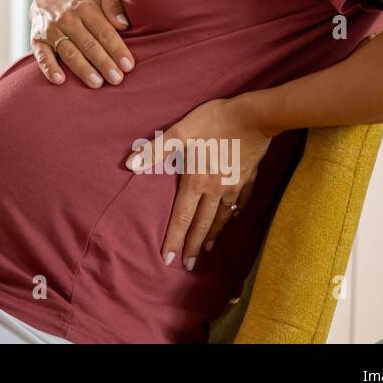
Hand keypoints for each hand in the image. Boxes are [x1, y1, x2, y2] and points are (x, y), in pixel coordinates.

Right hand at [29, 0, 133, 87]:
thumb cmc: (81, 1)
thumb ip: (113, 6)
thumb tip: (124, 24)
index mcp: (85, 8)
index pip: (104, 32)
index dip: (117, 49)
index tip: (128, 65)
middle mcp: (67, 19)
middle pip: (88, 44)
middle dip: (104, 63)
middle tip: (117, 79)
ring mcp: (51, 31)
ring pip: (69, 53)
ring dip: (83, 69)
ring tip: (97, 83)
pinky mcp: (37, 41)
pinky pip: (43, 56)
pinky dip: (50, 68)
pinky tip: (60, 81)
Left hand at [122, 96, 273, 269]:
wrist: (253, 117)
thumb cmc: (213, 122)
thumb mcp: (179, 132)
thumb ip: (155, 150)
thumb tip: (129, 164)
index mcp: (196, 181)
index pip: (182, 217)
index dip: (173, 238)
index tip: (168, 258)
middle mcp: (215, 190)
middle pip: (203, 223)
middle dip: (193, 245)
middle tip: (189, 264)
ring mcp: (234, 186)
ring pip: (223, 216)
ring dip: (214, 233)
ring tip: (209, 247)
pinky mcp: (248, 178)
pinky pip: (241, 201)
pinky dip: (236, 212)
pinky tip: (235, 216)